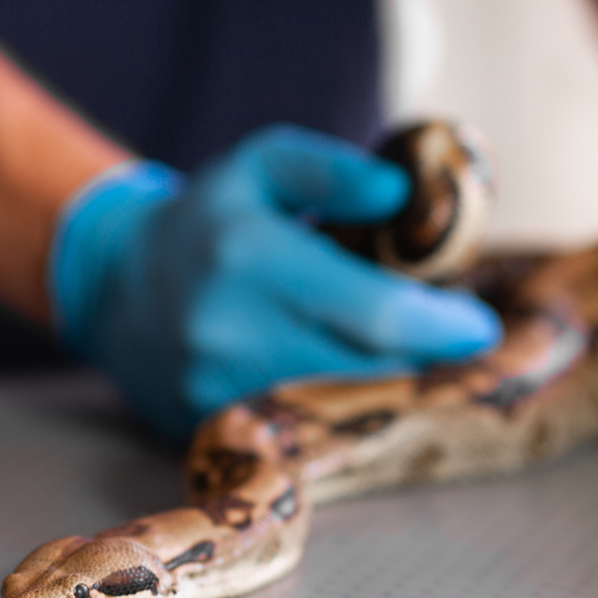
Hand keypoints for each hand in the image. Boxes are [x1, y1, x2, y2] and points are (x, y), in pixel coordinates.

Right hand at [49, 125, 501, 440]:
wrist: (117, 289)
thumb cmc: (208, 221)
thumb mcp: (261, 165)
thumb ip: (333, 173)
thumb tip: (400, 196)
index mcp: (252, 259)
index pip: (374, 313)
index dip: (442, 327)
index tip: (480, 325)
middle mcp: (233, 334)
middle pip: (368, 371)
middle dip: (428, 361)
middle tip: (459, 344)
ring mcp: (217, 391)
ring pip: (340, 411)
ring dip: (392, 389)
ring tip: (416, 360)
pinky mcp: (209, 429)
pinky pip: (300, 432)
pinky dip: (344, 411)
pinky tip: (363, 385)